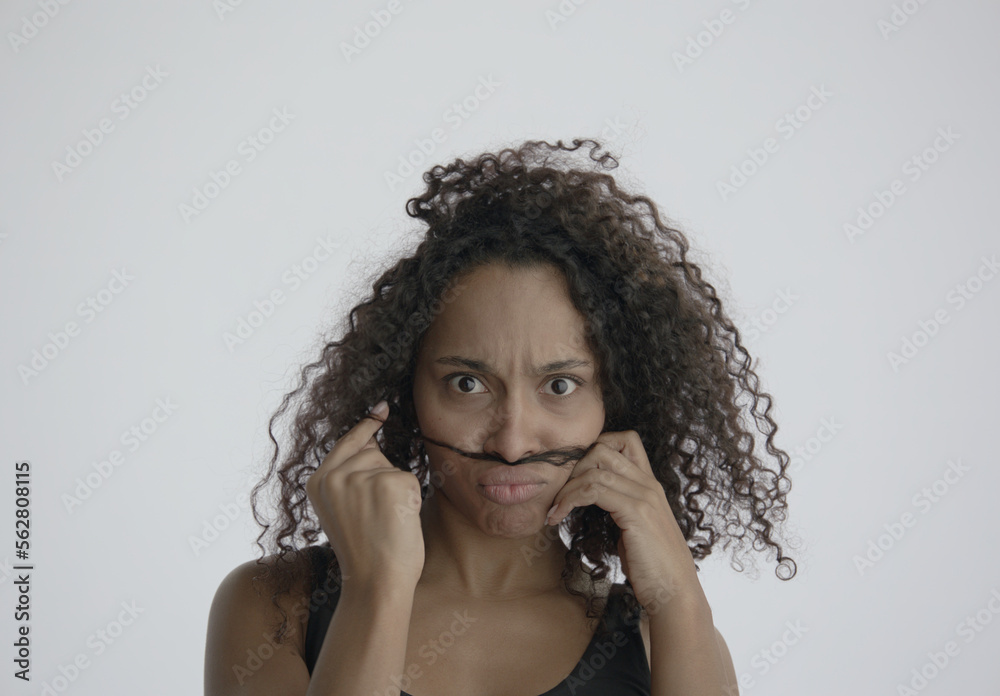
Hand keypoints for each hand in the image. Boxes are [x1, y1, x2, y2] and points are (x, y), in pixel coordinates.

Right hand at [305, 401, 424, 591]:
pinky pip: (409, 479)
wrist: (375, 583)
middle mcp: (334, 475)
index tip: (382, 408)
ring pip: (391, 467)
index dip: (367, 425)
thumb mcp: (344, 509)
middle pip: (372, 452)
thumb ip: (350, 477)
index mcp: (318, 482)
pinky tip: (397, 522)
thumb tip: (373, 437)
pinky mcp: (390, 483)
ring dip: (397, 491)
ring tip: (385, 522)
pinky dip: (411, 500)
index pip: (346, 442)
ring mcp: (361, 477)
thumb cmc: (365, 552)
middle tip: (378, 517)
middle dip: (383, 476)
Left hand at [544, 430, 701, 610]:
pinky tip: (559, 517)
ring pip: (594, 469)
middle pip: (604, 448)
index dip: (593, 450)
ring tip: (553, 511)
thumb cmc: (653, 567)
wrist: (675, 593)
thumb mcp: (634, 528)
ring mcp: (644, 496)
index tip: (574, 478)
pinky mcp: (636, 512)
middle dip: (573, 467)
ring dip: (565, 489)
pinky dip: (569, 500)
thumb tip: (590, 500)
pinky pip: (594, 490)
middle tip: (560, 494)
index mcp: (649, 485)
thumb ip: (619, 508)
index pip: (624, 441)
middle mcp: (648, 484)